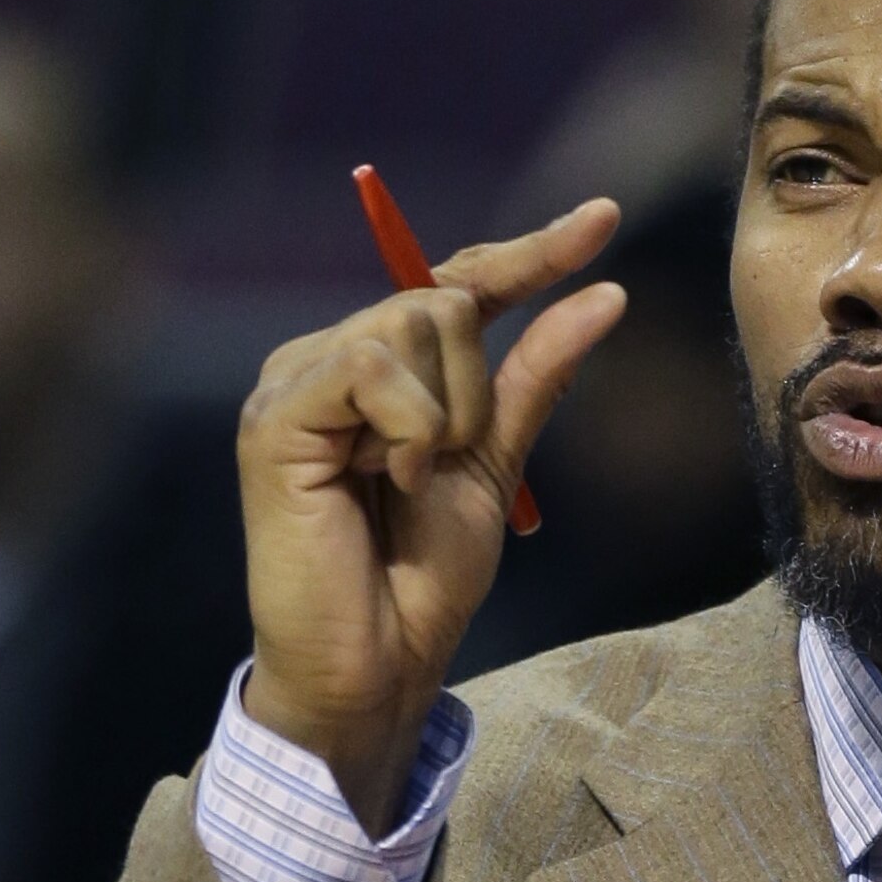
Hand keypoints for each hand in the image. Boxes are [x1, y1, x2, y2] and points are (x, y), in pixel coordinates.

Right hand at [236, 198, 626, 828]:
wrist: (375, 664)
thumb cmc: (421, 577)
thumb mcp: (495, 463)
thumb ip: (536, 377)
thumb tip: (605, 294)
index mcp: (380, 367)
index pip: (461, 282)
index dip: (532, 252)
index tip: (603, 217)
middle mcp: (330, 356)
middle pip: (446, 299)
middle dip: (475, 391)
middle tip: (437, 471)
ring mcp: (295, 379)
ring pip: (418, 323)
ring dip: (446, 416)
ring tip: (406, 482)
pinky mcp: (276, 413)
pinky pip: (374, 365)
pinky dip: (409, 426)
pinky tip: (384, 477)